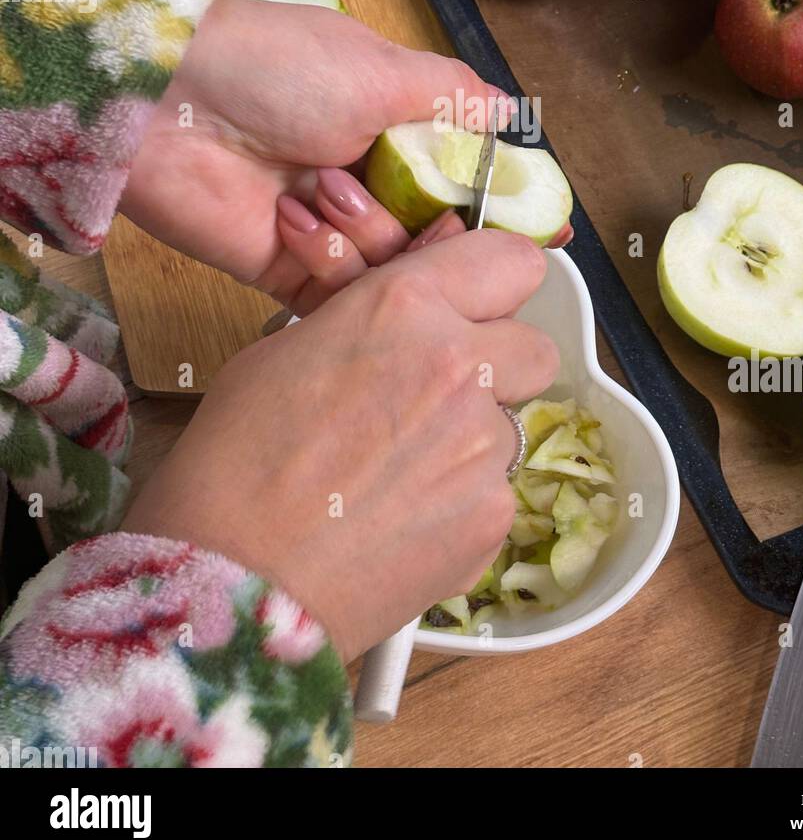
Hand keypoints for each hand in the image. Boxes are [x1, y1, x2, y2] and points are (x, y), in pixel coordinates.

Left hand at [121, 0, 570, 312]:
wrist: (163, 100)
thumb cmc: (275, 66)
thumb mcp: (381, 69)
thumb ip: (453, 100)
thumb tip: (514, 113)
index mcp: (391, 127)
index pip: (465, 182)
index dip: (502, 210)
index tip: (544, 235)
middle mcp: (366, 181)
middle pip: (435, 239)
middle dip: (442, 238)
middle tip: (435, 225)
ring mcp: (327, 229)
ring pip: (393, 273)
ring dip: (372, 237)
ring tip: (329, 189)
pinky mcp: (284, 269)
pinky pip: (337, 297)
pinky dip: (332, 267)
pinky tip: (300, 221)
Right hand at [122, 230, 559, 661]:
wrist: (231, 579)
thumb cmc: (234, 461)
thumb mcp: (287, 350)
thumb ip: (370, 324)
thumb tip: (406, 327)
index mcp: (406, 304)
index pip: (512, 261)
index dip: (496, 284)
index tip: (482, 305)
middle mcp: (460, 364)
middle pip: (533, 348)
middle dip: (498, 366)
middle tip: (436, 397)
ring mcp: (484, 443)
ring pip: (509, 426)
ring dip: (471, 440)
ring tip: (396, 477)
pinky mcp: (493, 515)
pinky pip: (495, 492)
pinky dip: (460, 505)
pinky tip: (399, 524)